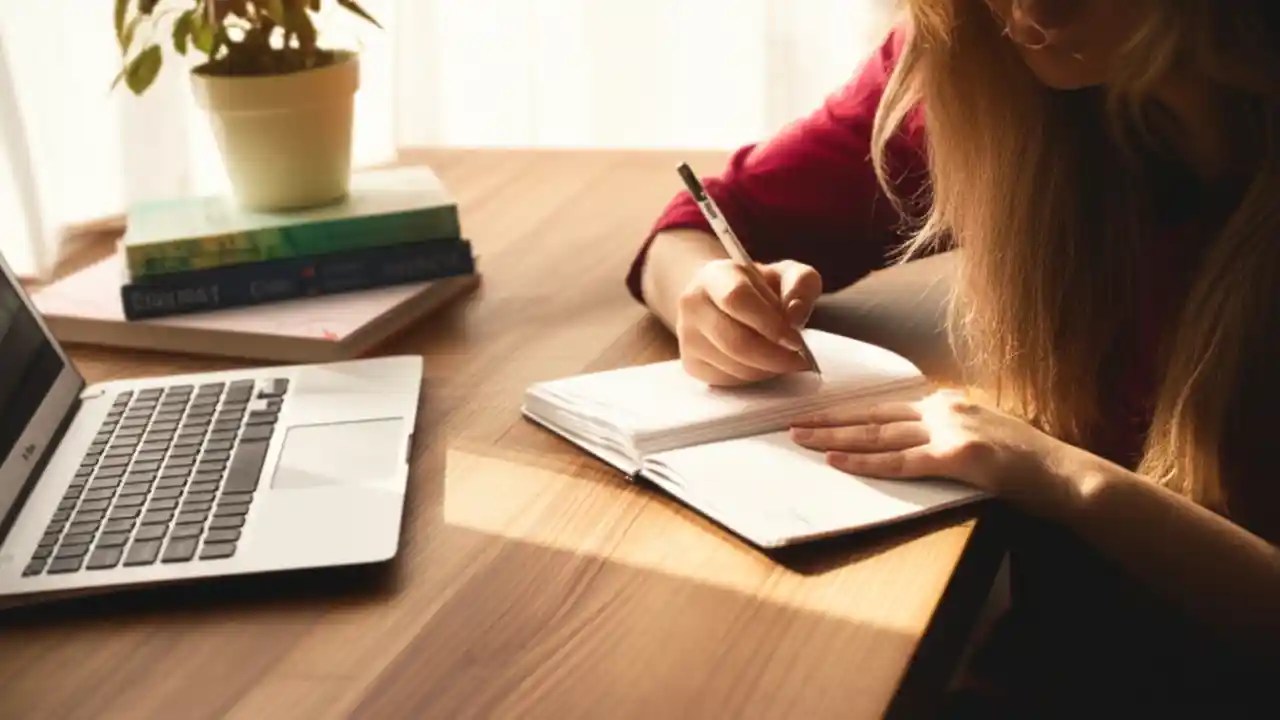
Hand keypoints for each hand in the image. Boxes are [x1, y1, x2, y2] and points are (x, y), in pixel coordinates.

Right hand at [677, 259, 821, 385]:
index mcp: (714, 275)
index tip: (796, 340)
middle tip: (799, 360)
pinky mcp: (691, 363)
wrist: (721, 300)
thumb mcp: (786, 274)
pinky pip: (728, 381)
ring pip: (734, 366)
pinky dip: (754, 378)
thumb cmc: (758, 289)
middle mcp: (692, 305)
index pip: (737, 300)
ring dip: (768, 369)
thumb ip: (801, 284)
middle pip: (735, 341)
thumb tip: (794, 316)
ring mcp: (687, 337)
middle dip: (774, 357)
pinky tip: (763, 364)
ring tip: (783, 359)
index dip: (770, 324)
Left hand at [789, 389, 1080, 502]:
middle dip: (828, 421)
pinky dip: (866, 462)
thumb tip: (914, 442)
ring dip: (835, 437)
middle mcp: (944, 409)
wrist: (1066, 475)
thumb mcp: (981, 437)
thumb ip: (946, 435)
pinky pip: (902, 462)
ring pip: (879, 434)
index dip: (847, 413)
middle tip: (790, 424)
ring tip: (800, 439)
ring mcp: (951, 431)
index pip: (886, 407)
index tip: (815, 414)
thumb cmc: (1027, 464)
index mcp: (947, 403)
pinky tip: (838, 460)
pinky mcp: (959, 458)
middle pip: (873, 416)